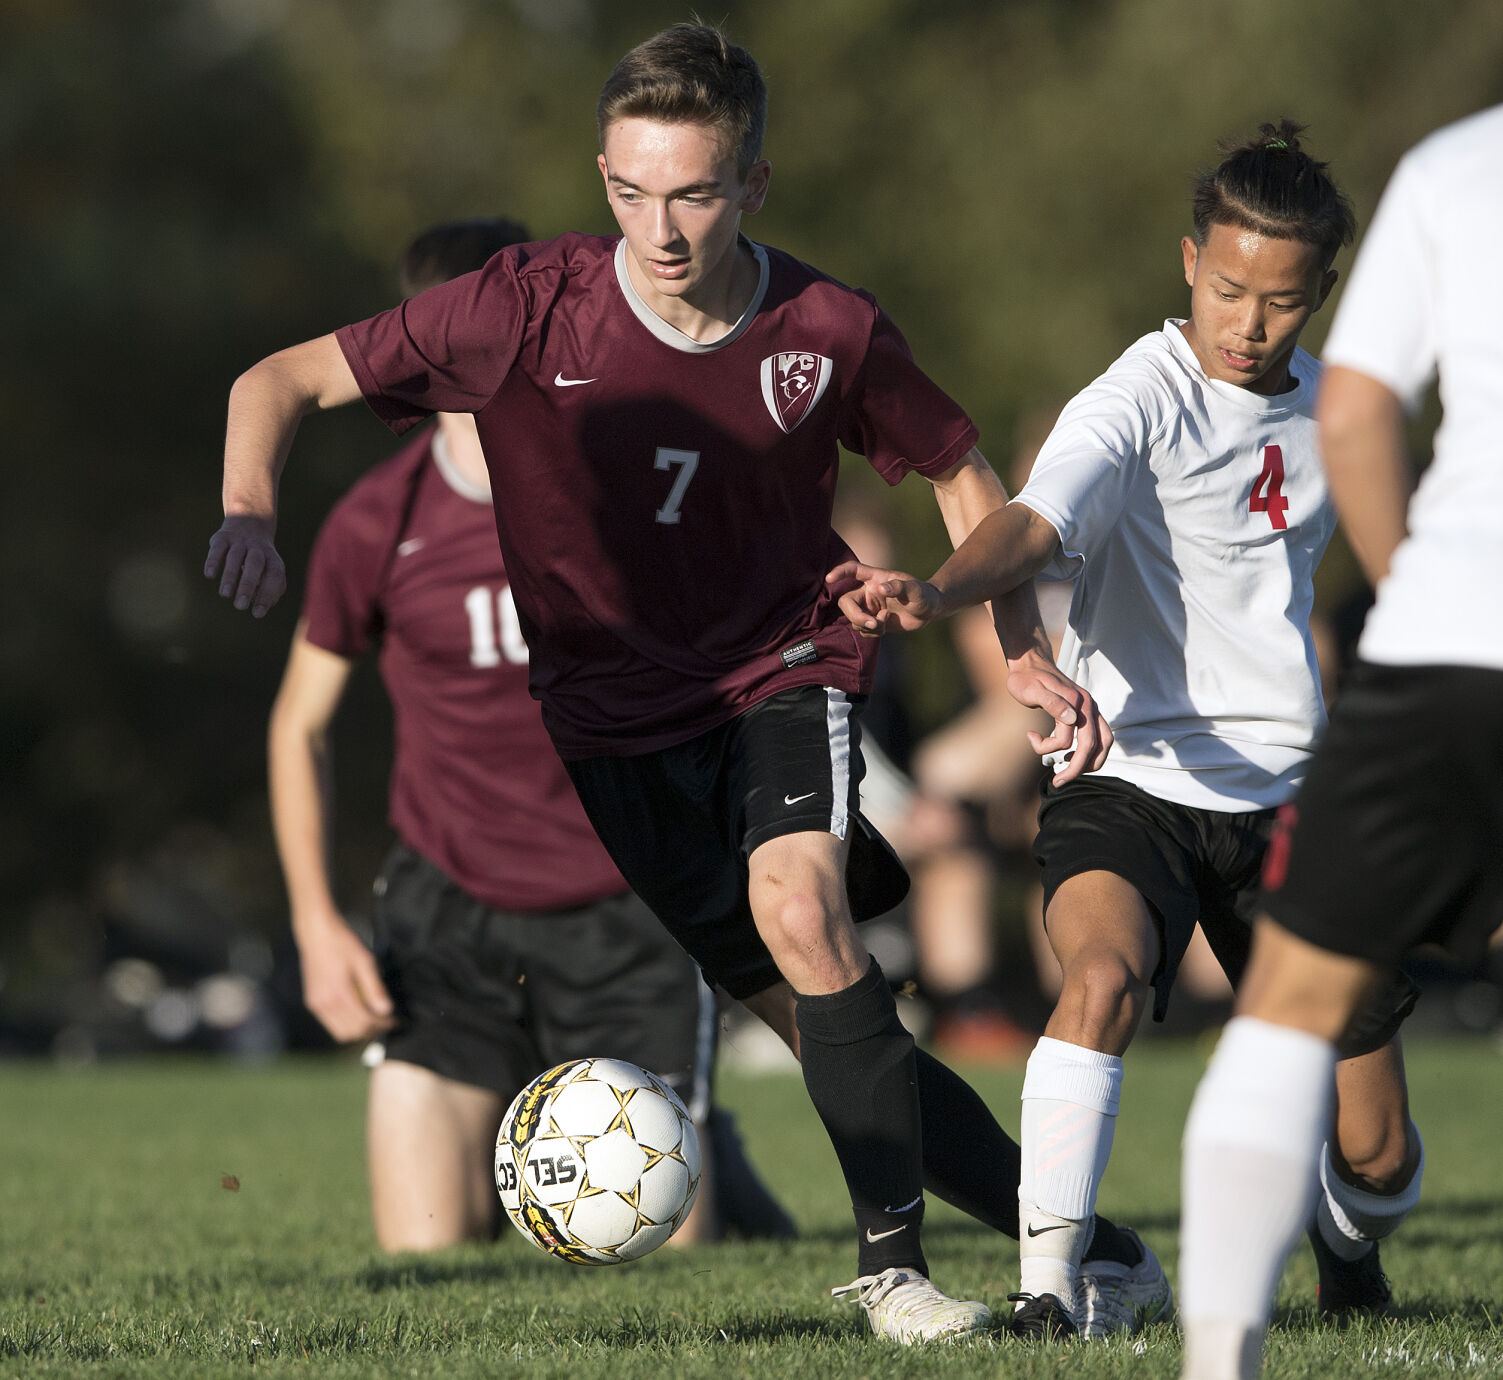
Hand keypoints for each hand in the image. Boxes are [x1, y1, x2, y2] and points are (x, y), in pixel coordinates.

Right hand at [204, 515, 286, 617]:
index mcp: (273, 559)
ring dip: (230, 576)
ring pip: (236, 557)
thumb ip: (272, 589)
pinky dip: (213, 560)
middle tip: (240, 606)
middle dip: (248, 586)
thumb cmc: (261, 559)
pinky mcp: (222, 537)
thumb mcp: (270, 570)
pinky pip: (218, 548)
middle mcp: (258, 549)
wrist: (249, 523)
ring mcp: (240, 541)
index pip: (274, 575)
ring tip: (225, 595)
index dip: (267, 594)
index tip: (257, 613)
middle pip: (255, 565)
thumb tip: (264, 607)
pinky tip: (209, 576)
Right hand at [295, 914, 395, 1043]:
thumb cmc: (343, 944)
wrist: (316, 934)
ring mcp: (316, 1005)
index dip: (382, 1025)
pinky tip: (358, 1011)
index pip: (364, 1022)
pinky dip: (347, 1024)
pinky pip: (331, 1024)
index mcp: (338, 994)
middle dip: (372, 1030)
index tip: (395, 1021)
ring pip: (340, 1033)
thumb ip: (375, 988)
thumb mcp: (365, 961)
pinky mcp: (312, 1002)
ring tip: (374, 1019)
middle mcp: (324, 1004)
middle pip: (352, 1033)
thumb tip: (387, 1010)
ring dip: (359, 1030)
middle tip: (386, 1021)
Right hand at [826, 560, 944, 636]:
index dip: (839, 572)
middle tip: (872, 623)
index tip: (829, 580)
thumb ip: (900, 587)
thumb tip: (882, 588)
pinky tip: (885, 627)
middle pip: (846, 602)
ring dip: (868, 625)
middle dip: (855, 615)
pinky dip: (872, 632)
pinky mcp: (872, 621)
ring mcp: (868, 608)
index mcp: (875, 578)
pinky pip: (862, 630)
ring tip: (886, 620)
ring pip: (853, 619)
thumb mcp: (915, 590)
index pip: (853, 570)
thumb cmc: (923, 595)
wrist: (928, 611)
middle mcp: (868, 592)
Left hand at [1004, 649, 1112, 783]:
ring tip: (1068, 772)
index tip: (1032, 740)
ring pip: (1103, 743)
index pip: (1073, 738)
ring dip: (1089, 762)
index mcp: (1076, 701)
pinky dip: (1088, 750)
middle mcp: (1088, 706)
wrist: (1030, 662)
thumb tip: (1072, 719)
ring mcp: (1090, 709)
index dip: (1051, 750)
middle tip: (1058, 781)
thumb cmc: (1025, 678)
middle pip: (1096, 745)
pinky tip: (1067, 753)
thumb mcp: (1031, 690)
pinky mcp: (1087, 713)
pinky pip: (1098, 737)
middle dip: (1078, 768)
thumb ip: (1052, 703)